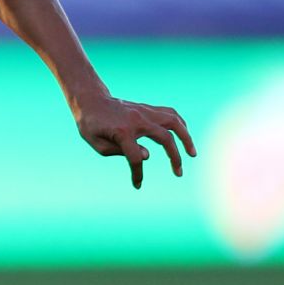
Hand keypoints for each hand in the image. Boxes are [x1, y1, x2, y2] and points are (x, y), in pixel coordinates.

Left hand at [74, 93, 195, 188]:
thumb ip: (120, 152)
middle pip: (165, 138)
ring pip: (174, 122)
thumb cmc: (91, 125)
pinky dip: (180, 125)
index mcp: (121, 132)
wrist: (91, 101)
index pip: (135, 157)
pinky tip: (184, 136)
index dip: (138, 173)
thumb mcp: (98, 143)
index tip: (137, 184)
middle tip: (179, 173)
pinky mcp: (147, 108)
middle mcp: (137, 120)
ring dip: (186, 137)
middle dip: (175, 157)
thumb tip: (148, 156)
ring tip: (192, 153)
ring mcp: (144, 112)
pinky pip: (170, 114)